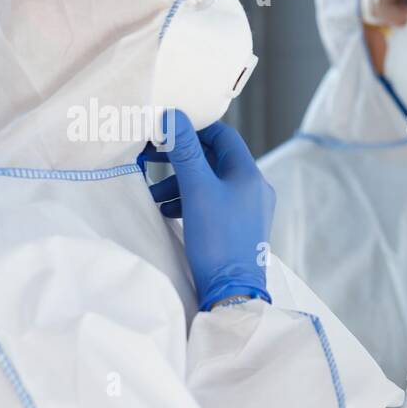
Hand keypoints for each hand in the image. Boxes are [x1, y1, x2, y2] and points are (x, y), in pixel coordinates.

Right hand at [141, 111, 274, 310]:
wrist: (233, 291)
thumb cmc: (218, 239)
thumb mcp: (197, 190)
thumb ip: (184, 152)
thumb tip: (173, 117)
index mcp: (249, 174)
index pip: (223, 136)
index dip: (195, 129)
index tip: (167, 130)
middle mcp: (255, 189)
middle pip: (215, 160)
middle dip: (182, 159)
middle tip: (151, 158)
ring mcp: (250, 210)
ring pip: (211, 184)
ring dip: (182, 183)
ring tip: (155, 194)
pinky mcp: (240, 228)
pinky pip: (214, 204)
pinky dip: (191, 201)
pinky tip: (169, 211)